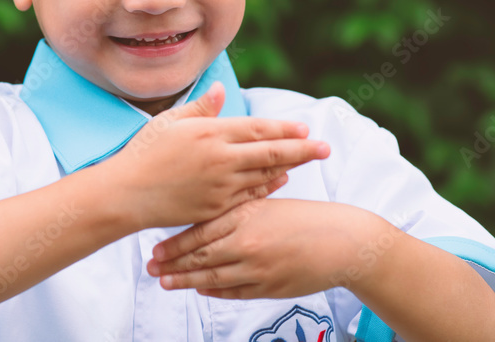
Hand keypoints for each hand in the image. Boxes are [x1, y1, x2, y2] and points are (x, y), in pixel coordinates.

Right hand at [97, 82, 329, 229]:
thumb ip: (201, 108)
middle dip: (302, 150)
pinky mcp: (215, 207)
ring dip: (289, 168)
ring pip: (264, 176)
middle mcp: (220, 160)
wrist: (127, 194)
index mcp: (210, 133)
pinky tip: (280, 180)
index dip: (284, 128)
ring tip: (309, 161)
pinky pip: (250, 197)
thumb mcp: (170, 121)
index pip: (257, 129)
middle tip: (326, 148)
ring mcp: (219, 186)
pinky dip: (268, 187)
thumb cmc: (145, 152)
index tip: (305, 127)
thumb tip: (220, 90)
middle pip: (270, 154)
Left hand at [146, 198, 383, 299]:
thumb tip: (206, 213)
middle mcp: (247, 242)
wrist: (342, 242)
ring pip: (212, 278)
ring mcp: (257, 268)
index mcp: (245, 215)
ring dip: (186, 281)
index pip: (200, 232)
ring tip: (166, 283)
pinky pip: (232, 292)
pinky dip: (213, 291)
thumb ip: (236, 208)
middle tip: (151, 269)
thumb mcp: (267, 202)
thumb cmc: (304, 218)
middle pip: (199, 257)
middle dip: (172, 264)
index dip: (174, 243)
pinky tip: (200, 289)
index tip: (155, 250)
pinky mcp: (268, 288)